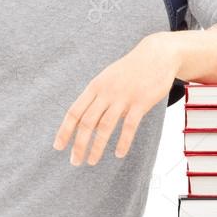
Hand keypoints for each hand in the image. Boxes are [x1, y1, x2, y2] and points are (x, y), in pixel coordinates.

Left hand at [52, 33, 179, 165]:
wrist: (157, 55)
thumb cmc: (131, 70)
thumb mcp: (109, 79)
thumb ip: (98, 99)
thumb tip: (89, 125)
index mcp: (95, 86)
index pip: (74, 111)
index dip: (65, 130)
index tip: (58, 147)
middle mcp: (106, 92)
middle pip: (86, 122)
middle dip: (79, 144)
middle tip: (75, 161)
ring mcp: (123, 97)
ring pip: (104, 126)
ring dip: (97, 147)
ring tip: (91, 161)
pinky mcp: (141, 102)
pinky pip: (129, 126)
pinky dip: (123, 142)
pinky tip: (119, 154)